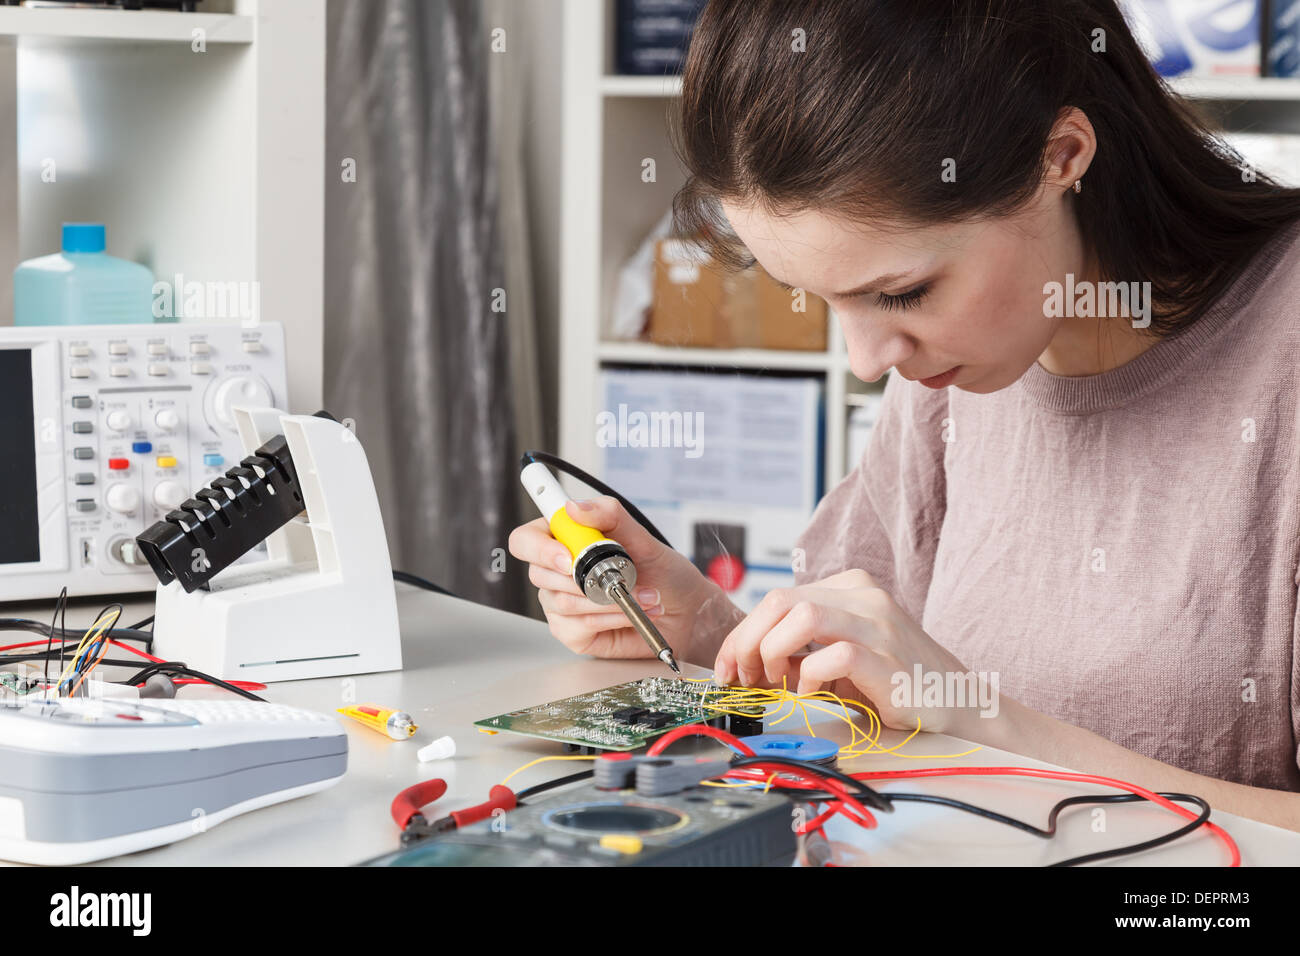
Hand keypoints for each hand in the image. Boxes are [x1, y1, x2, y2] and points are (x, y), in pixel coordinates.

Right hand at [508, 496, 720, 661]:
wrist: (685, 611)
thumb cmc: (663, 572)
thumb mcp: (643, 537)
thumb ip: (610, 515)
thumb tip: (574, 507)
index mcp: (565, 539)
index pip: (526, 539)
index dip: (539, 548)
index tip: (568, 557)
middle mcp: (557, 571)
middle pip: (538, 573)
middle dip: (585, 578)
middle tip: (624, 575)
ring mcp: (561, 603)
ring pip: (561, 602)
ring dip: (606, 599)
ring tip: (639, 595)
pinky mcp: (572, 632)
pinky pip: (576, 626)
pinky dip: (608, 619)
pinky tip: (628, 614)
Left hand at [713, 569, 985, 736]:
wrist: (958, 704)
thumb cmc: (892, 681)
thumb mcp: (840, 653)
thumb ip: (800, 645)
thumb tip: (747, 659)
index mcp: (849, 587)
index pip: (777, 598)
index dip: (741, 633)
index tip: (728, 668)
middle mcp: (863, 596)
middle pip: (780, 601)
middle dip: (746, 641)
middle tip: (742, 677)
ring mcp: (878, 624)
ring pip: (802, 616)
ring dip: (773, 652)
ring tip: (777, 682)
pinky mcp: (889, 658)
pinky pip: (834, 655)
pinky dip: (810, 676)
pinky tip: (814, 694)